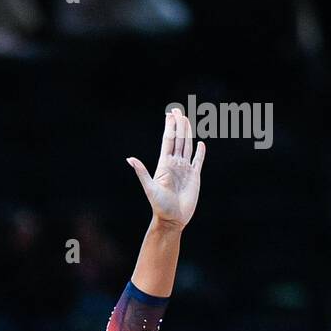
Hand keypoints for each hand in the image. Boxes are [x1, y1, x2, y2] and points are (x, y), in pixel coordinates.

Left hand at [126, 108, 204, 229]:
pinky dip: (200, 153)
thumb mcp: (149, 188)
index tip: (170, 114)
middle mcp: (175, 164)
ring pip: (187, 147)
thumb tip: (130, 159)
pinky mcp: (194, 177)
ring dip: (187, 133)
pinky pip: (198, 161)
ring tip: (187, 120)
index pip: (168, 141)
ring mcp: (185, 170)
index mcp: (164, 164)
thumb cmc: (160, 206)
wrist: (172, 220)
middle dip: (178, 125)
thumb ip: (142, 172)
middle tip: (178, 110)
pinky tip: (200, 144)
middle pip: (178, 140)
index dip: (169, 127)